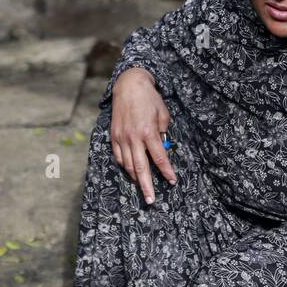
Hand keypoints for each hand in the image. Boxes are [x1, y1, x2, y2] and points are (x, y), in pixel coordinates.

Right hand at [110, 66, 175, 203]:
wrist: (129, 85)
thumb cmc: (150, 99)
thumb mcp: (163, 115)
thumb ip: (163, 133)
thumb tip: (163, 149)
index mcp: (149, 132)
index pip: (160, 158)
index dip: (167, 172)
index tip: (172, 181)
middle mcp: (134, 138)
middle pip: (141, 168)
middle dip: (147, 186)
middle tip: (150, 201)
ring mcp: (122, 138)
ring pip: (127, 165)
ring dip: (136, 179)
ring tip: (143, 188)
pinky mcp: (113, 136)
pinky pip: (118, 157)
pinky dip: (124, 166)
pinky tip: (131, 172)